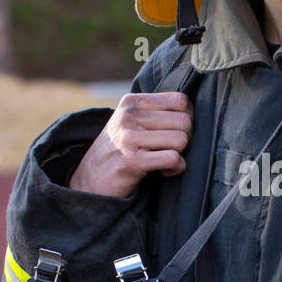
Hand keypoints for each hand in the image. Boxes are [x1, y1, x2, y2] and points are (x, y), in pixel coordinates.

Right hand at [68, 92, 193, 197]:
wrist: (90, 180)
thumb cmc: (119, 150)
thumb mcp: (129, 122)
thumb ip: (154, 112)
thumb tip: (192, 110)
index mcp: (131, 102)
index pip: (180, 101)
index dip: (187, 118)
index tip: (175, 132)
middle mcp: (129, 116)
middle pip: (184, 121)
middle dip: (186, 138)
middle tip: (172, 149)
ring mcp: (129, 138)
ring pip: (181, 139)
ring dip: (180, 155)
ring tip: (165, 160)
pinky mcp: (132, 161)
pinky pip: (173, 158)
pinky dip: (176, 168)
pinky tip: (164, 171)